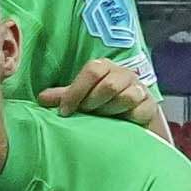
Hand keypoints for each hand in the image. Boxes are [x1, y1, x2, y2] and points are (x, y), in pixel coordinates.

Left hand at [45, 62, 166, 134]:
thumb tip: (41, 98)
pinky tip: (121, 122)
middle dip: (94, 103)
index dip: (76, 91)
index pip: (92, 70)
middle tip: (87, 113)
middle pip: (109, 85)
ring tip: (104, 118)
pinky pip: (138, 111)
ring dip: (110, 111)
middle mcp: (123, 74)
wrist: (131, 119)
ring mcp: (139, 88)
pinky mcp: (150, 104)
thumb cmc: (103, 104)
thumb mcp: (82, 99)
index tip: (65, 111)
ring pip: (125, 97)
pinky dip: (127, 118)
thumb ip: (64, 97)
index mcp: (104, 67)